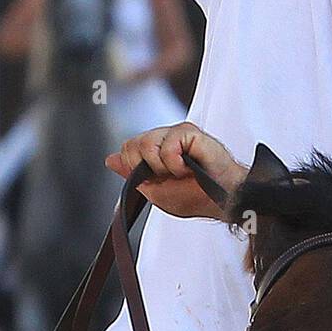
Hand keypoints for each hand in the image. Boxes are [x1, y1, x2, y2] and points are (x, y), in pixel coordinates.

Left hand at [106, 122, 246, 220]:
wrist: (221, 199)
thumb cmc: (195, 196)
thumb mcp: (155, 191)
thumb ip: (132, 173)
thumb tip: (110, 159)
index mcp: (155, 151)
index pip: (128, 148)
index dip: (135, 167)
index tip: (155, 179)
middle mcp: (164, 138)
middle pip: (133, 144)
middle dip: (146, 168)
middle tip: (169, 176)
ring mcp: (177, 133)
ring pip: (147, 143)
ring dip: (163, 167)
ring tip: (181, 172)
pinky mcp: (189, 131)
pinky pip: (168, 146)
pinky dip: (176, 164)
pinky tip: (190, 167)